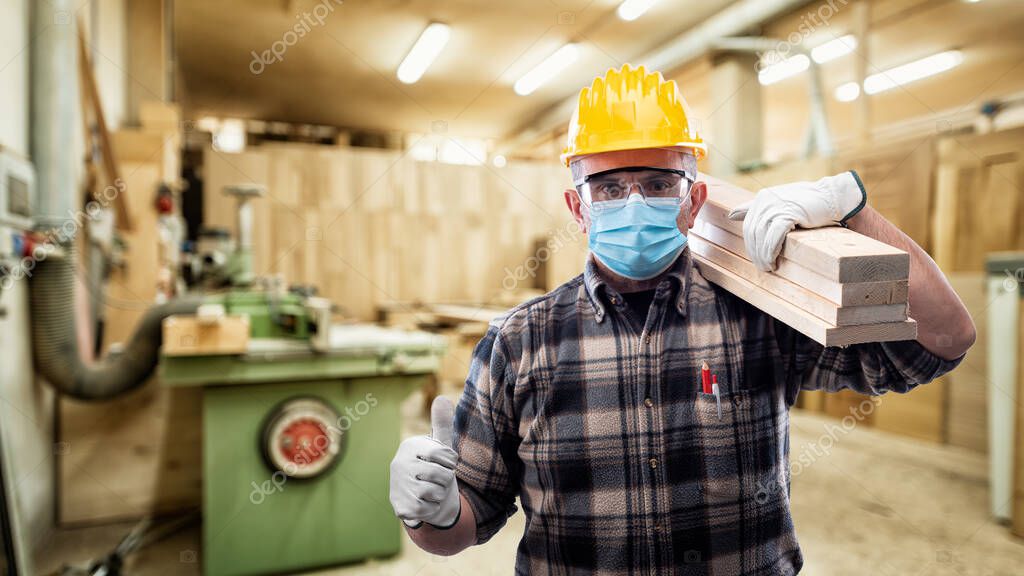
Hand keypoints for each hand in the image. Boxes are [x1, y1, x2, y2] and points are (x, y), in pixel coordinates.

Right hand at [389, 396, 461, 528]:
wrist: (422, 501)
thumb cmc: (433, 469)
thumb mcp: (440, 447)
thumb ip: (442, 424)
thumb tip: (441, 398)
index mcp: (409, 446)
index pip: (444, 455)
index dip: (451, 463)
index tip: (446, 464)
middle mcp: (399, 464)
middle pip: (441, 474)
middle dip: (446, 480)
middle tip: (439, 480)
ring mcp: (398, 486)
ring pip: (435, 492)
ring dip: (440, 494)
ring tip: (433, 491)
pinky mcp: (400, 507)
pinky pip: (429, 508)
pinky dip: (433, 508)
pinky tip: (426, 504)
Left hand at [727, 171, 865, 270]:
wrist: (833, 197)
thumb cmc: (807, 203)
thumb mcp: (778, 203)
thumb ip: (754, 208)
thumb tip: (730, 215)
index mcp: (761, 199)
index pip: (748, 227)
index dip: (751, 246)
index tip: (757, 259)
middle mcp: (765, 200)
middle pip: (752, 233)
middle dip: (755, 253)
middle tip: (763, 268)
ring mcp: (776, 206)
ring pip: (761, 237)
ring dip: (763, 256)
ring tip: (769, 268)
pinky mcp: (789, 213)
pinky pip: (774, 237)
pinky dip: (771, 251)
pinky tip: (775, 261)